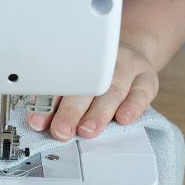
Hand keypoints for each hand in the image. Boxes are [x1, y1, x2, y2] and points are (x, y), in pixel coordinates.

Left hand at [26, 42, 158, 139]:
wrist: (133, 54)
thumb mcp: (79, 80)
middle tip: (61, 130)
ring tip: (87, 130)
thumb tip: (40, 122)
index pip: (61, 83)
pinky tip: (123, 119)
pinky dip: (132, 106)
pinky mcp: (147, 78)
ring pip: (112, 90)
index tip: (37, 121)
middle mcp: (103, 63)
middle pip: (85, 87)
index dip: (47, 103)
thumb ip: (60, 100)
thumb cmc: (100, 74)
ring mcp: (127, 68)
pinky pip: (141, 91)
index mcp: (79, 60)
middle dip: (71, 111)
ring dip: (99, 113)